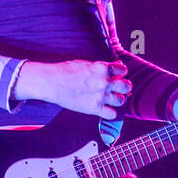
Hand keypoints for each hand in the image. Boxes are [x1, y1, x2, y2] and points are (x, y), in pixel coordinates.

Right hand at [16, 59, 131, 119]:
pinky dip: (110, 113)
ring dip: (117, 100)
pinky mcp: (94, 108)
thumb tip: (113, 68)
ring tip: (110, 99)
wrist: (51, 82)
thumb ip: (101, 67)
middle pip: (126, 86)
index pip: (123, 70)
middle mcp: (104, 82)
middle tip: (117, 88)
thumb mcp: (86, 63)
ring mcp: (100, 96)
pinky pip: (112, 114)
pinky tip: (105, 109)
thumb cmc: (66, 71)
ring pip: (121, 101)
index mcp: (102, 68)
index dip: (120, 73)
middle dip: (123, 86)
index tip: (117, 75)